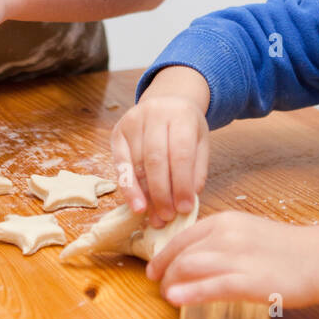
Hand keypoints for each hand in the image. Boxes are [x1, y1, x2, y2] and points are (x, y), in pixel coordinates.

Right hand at [110, 90, 207, 228]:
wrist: (167, 101)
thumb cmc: (186, 127)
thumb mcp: (200, 143)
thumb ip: (196, 170)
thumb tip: (187, 201)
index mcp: (181, 115)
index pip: (181, 154)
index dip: (182, 184)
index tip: (185, 208)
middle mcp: (154, 114)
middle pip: (155, 160)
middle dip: (161, 193)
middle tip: (167, 217)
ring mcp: (132, 122)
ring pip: (136, 164)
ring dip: (145, 195)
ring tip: (155, 218)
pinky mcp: (117, 132)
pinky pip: (120, 164)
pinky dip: (128, 188)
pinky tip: (137, 205)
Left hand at [147, 214, 318, 308]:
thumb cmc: (284, 248)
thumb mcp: (247, 231)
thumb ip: (221, 239)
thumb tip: (194, 255)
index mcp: (225, 221)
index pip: (183, 237)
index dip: (163, 255)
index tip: (155, 268)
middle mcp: (227, 234)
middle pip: (182, 253)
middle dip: (165, 272)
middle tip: (160, 286)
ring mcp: (237, 257)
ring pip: (190, 267)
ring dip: (172, 283)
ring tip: (168, 294)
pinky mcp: (248, 280)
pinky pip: (210, 286)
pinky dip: (189, 292)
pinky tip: (175, 298)